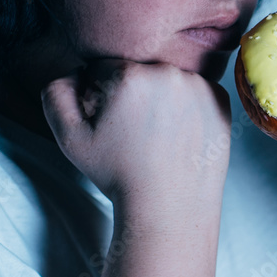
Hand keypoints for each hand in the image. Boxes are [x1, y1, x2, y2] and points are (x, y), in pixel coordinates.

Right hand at [41, 58, 231, 209]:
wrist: (170, 209)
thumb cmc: (119, 175)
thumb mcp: (70, 138)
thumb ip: (56, 92)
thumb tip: (74, 69)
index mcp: (129, 74)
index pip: (104, 67)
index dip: (101, 97)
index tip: (112, 126)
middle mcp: (169, 72)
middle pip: (138, 69)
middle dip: (131, 94)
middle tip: (135, 134)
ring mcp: (200, 85)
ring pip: (167, 78)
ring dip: (160, 97)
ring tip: (158, 136)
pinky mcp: (221, 99)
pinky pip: (194, 90)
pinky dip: (187, 105)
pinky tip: (179, 135)